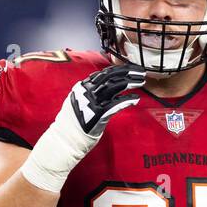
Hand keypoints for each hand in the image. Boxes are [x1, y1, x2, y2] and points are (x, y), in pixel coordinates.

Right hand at [20, 63, 145, 193]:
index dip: (120, 69)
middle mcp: (87, 91)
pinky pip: (115, 105)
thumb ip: (90, 92)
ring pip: (114, 87)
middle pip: (111, 76)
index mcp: (83, 86)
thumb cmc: (74, 123)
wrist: (65, 139)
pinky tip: (136, 99)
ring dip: (130, 83)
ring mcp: (92, 102)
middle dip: (128, 72)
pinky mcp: (98, 114)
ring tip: (141, 81)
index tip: (131, 67)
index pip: (105, 73)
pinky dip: (126, 101)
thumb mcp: (79, 102)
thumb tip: (103, 86)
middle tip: (140, 71)